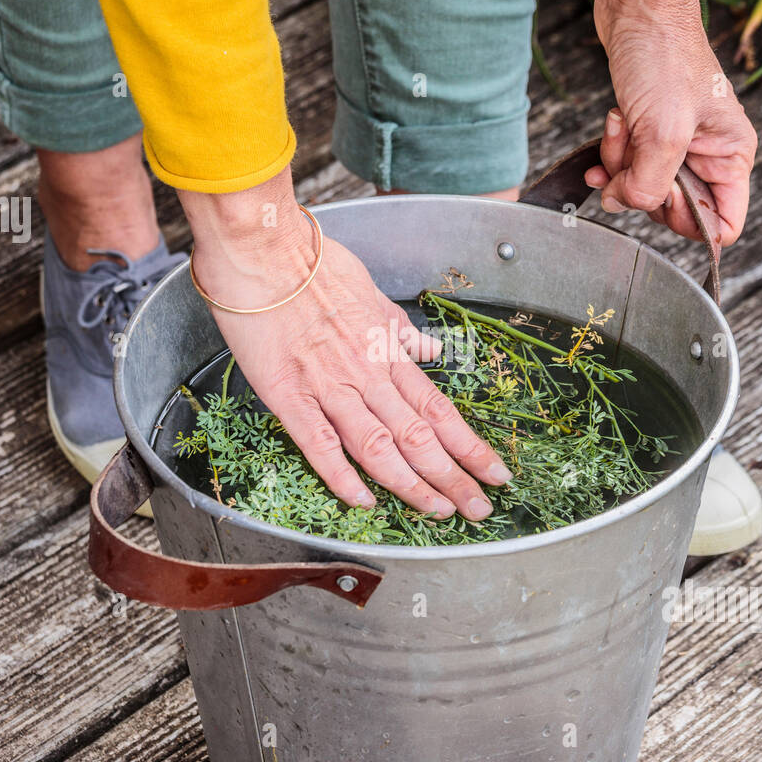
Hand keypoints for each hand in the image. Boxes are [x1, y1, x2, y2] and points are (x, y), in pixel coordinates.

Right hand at [180, 173, 510, 520]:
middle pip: (420, 436)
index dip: (471, 446)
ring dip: (412, 484)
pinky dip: (342, 476)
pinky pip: (320, 443)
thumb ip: (400, 331)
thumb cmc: (313, 266)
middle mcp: (368, 374)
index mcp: (388, 351)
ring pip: (379, 446)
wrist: (264, 250)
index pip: (440, 409)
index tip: (496, 472)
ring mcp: (329, 386)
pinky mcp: (289, 394)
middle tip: (479, 509)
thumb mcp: (372, 293)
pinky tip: (363, 501)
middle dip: (454, 477)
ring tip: (438, 512)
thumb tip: (430, 350)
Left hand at [588, 0, 756, 246]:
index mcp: (731, 156)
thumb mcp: (662, 133)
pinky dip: (612, 152)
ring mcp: (677, 141)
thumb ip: (648, 185)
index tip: (662, 199)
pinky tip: (612, 124)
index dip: (687, 221)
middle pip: (674, 206)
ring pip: (644, 185)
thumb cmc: (664, 54)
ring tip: (620, 127)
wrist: (639, 4)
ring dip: (621, 165)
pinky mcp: (648, 129)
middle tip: (631, 157)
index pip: (722, 223)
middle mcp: (709, 152)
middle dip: (641, 187)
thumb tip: (624, 206)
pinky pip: (627, 163)